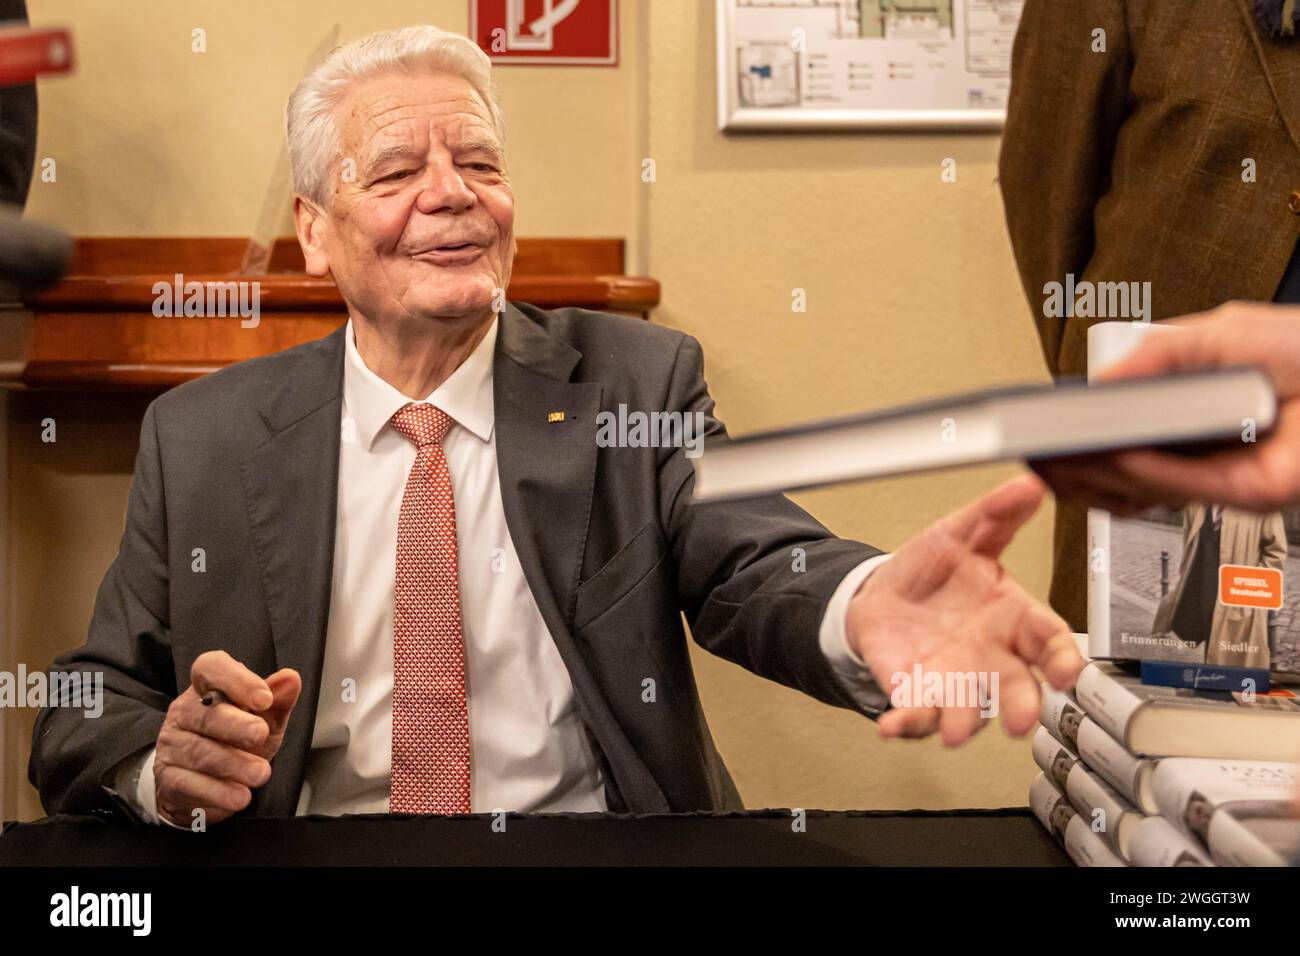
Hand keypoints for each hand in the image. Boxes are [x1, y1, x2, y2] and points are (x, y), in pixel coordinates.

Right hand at [153, 651, 300, 826]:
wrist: (204, 783)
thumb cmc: (239, 741)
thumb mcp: (266, 718)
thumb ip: (279, 700)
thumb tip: (291, 678)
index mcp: (208, 687)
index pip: (211, 667)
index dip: (236, 680)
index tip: (264, 698)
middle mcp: (185, 711)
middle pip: (206, 713)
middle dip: (236, 724)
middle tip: (260, 734)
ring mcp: (172, 744)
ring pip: (199, 751)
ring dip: (232, 764)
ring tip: (259, 774)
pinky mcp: (167, 778)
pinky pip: (188, 784)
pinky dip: (216, 792)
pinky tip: (238, 796)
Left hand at [845, 474, 1082, 745]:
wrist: (882, 593)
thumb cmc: (933, 570)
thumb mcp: (961, 534)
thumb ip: (996, 514)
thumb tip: (1028, 485)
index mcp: (1012, 618)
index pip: (1049, 640)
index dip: (1062, 657)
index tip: (1065, 671)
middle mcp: (991, 657)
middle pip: (1018, 688)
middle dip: (1019, 705)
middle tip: (1017, 720)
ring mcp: (957, 680)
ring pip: (969, 710)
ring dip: (963, 723)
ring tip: (954, 731)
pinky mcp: (918, 693)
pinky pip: (916, 715)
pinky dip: (907, 723)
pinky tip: (892, 723)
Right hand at [1033, 302, 1299, 513]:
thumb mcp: (1219, 333)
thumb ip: (1156, 353)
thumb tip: (1101, 381)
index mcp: (1192, 419)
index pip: (1120, 441)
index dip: (1078, 442)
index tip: (1044, 436)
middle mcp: (1204, 454)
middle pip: (1121, 477)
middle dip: (1076, 468)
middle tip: (1043, 452)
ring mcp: (1225, 477)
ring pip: (1145, 492)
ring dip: (1099, 475)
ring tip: (1066, 453)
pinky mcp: (1249, 494)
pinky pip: (1185, 489)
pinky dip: (1146, 473)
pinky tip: (1119, 454)